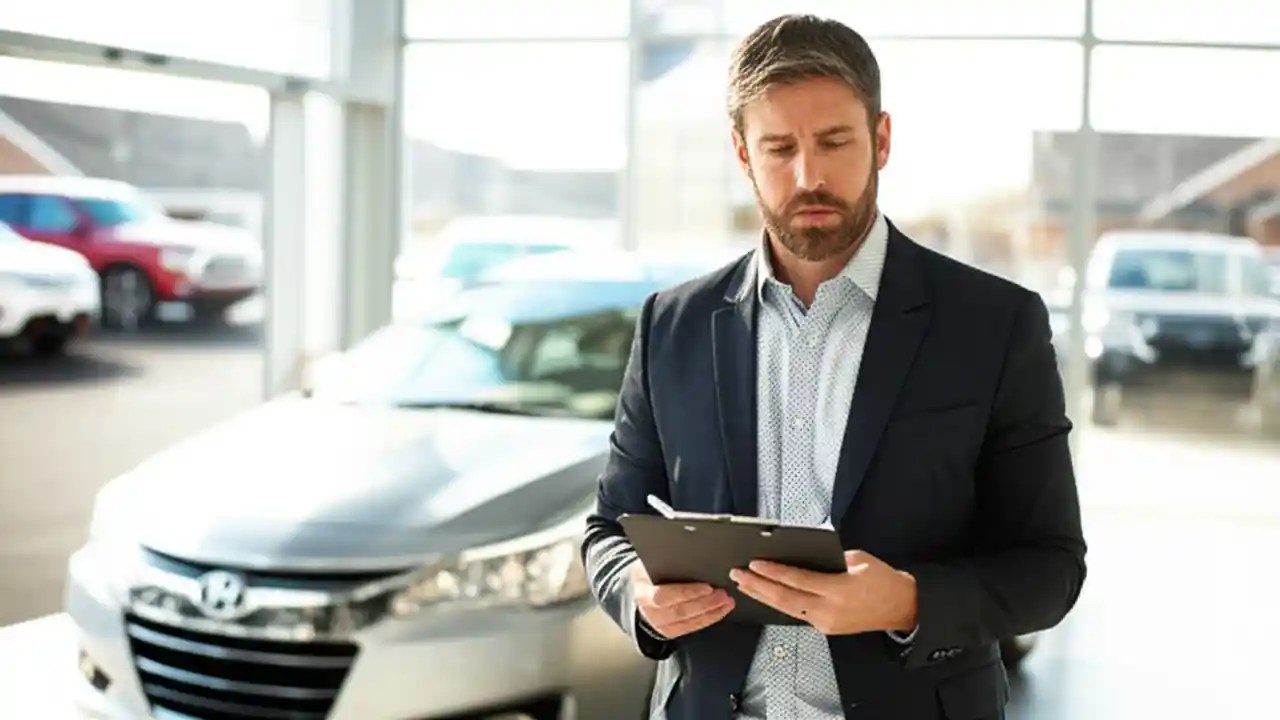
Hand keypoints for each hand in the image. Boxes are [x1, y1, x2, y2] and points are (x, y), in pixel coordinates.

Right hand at [632, 561, 734, 639]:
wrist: (639, 590)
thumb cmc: (648, 573)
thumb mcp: (650, 564)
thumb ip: (666, 561)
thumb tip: (689, 551)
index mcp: (643, 593)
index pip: (665, 596)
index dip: (687, 593)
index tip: (707, 587)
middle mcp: (650, 613)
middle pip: (680, 611)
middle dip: (705, 603)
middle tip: (722, 593)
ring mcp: (661, 625)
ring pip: (689, 621)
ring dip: (711, 611)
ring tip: (727, 601)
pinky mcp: (671, 631)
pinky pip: (693, 627)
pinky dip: (710, 618)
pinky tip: (722, 609)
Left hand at [729, 550, 916, 635]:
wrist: (903, 607)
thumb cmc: (884, 580)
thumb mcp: (858, 558)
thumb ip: (828, 557)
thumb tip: (802, 555)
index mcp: (838, 589)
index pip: (796, 579)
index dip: (772, 572)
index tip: (754, 563)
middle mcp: (829, 610)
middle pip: (784, 598)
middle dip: (758, 586)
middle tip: (738, 574)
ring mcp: (826, 622)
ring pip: (786, 609)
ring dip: (763, 596)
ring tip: (744, 585)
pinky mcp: (826, 627)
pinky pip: (796, 613)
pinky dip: (778, 604)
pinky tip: (766, 596)